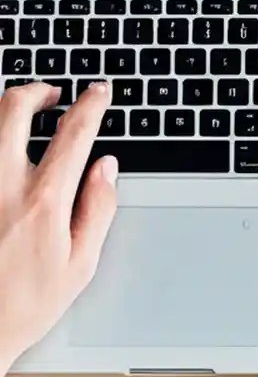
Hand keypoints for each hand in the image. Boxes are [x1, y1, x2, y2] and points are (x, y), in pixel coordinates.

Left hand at [0, 82, 117, 371]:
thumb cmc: (20, 307)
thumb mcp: (79, 266)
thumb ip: (98, 209)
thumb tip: (106, 167)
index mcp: (42, 202)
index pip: (73, 133)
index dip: (90, 104)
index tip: (98, 92)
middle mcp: (1, 188)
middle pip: (12, 110)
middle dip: (36, 90)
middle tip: (49, 93)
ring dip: (4, 111)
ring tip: (20, 115)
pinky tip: (1, 150)